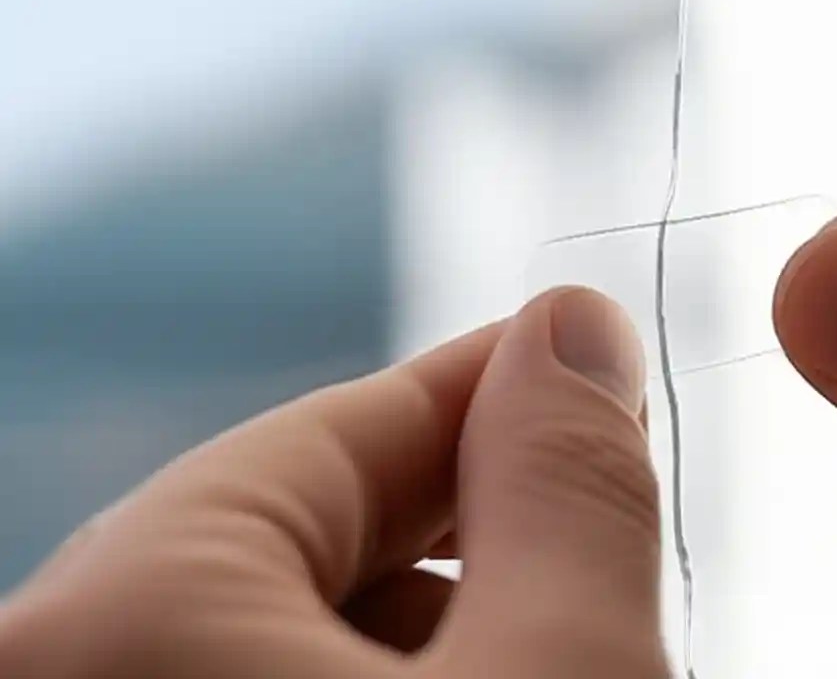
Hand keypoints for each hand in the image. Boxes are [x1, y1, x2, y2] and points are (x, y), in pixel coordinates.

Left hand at [0, 288, 665, 677]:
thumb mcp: (559, 678)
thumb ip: (565, 491)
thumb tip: (572, 330)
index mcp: (111, 631)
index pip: (324, 442)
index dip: (484, 391)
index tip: (584, 364)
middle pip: (283, 546)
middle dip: (457, 522)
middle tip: (588, 526)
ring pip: (260, 643)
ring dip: (414, 625)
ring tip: (535, 650)